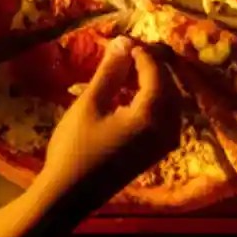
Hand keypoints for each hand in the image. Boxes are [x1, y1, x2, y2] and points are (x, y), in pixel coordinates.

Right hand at [37, 37, 180, 201]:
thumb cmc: (75, 148)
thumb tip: (122, 41)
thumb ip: (110, 72)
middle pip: (169, 85)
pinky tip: (129, 94)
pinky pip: (164, 117)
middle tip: (126, 51)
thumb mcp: (90, 104)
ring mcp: (164, 143)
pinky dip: (151, 100)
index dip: (141, 52)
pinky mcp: (156, 152)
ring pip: (169, 101)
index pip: (156, 72)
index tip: (122, 39)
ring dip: (152, 82)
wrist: (67, 196)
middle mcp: (168, 129)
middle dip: (150, 65)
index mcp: (154, 115)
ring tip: (125, 69)